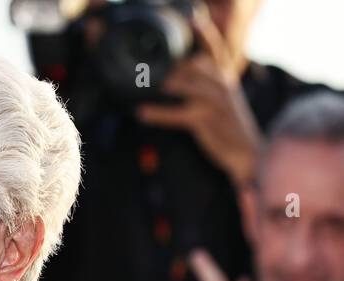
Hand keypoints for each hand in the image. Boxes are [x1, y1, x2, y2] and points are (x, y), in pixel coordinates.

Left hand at [135, 9, 261, 186]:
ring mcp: (214, 101)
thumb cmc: (229, 126)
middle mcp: (221, 84)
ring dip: (164, 86)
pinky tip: (142, 113)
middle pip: (192, 65)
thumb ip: (207, 84)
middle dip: (172, 67)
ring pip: (184, 84)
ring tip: (146, 86)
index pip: (215, 50)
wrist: (247, 152)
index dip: (205, 34)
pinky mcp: (205, 119)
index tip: (194, 18)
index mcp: (225, 78)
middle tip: (148, 69)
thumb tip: (178, 77)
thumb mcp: (223, 100)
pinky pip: (176, 113)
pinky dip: (157, 113)